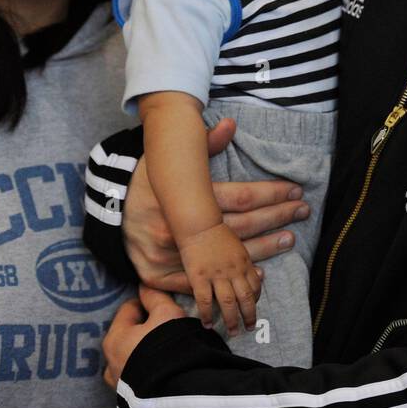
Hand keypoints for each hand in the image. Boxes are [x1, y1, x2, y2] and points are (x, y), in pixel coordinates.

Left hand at [103, 285, 184, 390]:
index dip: (148, 304)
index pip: (129, 308)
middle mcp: (110, 359)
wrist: (177, 386)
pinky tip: (158, 363)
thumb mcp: (167, 313)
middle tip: (166, 327)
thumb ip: (154, 297)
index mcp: (114, 337)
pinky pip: (135, 370)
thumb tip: (144, 286)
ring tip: (164, 347)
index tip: (164, 307)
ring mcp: (118, 378)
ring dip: (143, 347)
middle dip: (145, 327)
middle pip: (128, 332)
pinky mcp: (128, 391)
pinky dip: (144, 364)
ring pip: (130, 353)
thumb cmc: (169, 345)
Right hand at [122, 117, 310, 290]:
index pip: (241, 198)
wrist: (105, 212)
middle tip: (301, 212)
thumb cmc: (144, 182)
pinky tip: (258, 274)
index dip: (271, 195)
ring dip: (264, 249)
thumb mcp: (167, 159)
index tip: (294, 191)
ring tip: (289, 238)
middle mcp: (180, 231)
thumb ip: (201, 146)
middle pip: (242, 226)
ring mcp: (171, 258)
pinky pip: (204, 283)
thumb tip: (230, 124)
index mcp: (184, 199)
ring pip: (228, 257)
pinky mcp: (161, 278)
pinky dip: (231, 278)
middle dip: (276, 218)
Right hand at [178, 222, 262, 334]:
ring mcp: (217, 275)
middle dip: (249, 315)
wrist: (199, 224)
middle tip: (250, 328)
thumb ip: (244, 262)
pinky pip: (205, 301)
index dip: (255, 300)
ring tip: (232, 332)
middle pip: (245, 299)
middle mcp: (233, 271)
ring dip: (231, 320)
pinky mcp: (199, 278)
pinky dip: (208, 314)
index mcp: (244, 263)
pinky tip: (208, 324)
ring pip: (228, 303)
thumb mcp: (237, 246)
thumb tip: (256, 273)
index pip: (255, 286)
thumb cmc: (216, 233)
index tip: (253, 308)